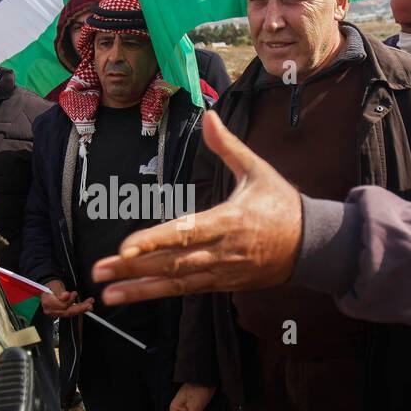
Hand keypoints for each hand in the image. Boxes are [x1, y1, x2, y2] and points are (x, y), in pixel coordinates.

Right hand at [40, 279, 93, 317]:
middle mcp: (50, 310)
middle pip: (67, 311)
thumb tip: (65, 296)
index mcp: (47, 302)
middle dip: (80, 307)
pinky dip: (79, 310)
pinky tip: (85, 307)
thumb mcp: (55, 285)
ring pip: (70, 313)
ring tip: (89, 305)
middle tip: (89, 303)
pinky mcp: (60, 314)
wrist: (50, 289)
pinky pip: (70, 313)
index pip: (62, 305)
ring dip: (81, 309)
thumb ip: (59, 291)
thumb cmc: (52, 286)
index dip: (70, 300)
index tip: (75, 293)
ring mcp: (55, 314)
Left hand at [91, 111, 301, 304]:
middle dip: (133, 270)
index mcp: (229, 221)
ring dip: (140, 289)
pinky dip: (159, 294)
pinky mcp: (221, 284)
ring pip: (175, 283)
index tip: (125, 248)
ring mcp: (221, 272)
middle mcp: (221, 251)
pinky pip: (186, 291)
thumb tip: (209, 115)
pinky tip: (133, 295)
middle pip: (172, 263)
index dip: (154, 242)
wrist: (312, 246)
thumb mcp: (259, 170)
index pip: (185, 232)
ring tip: (107, 294)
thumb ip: (228, 146)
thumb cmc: (282, 205)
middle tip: (98, 272)